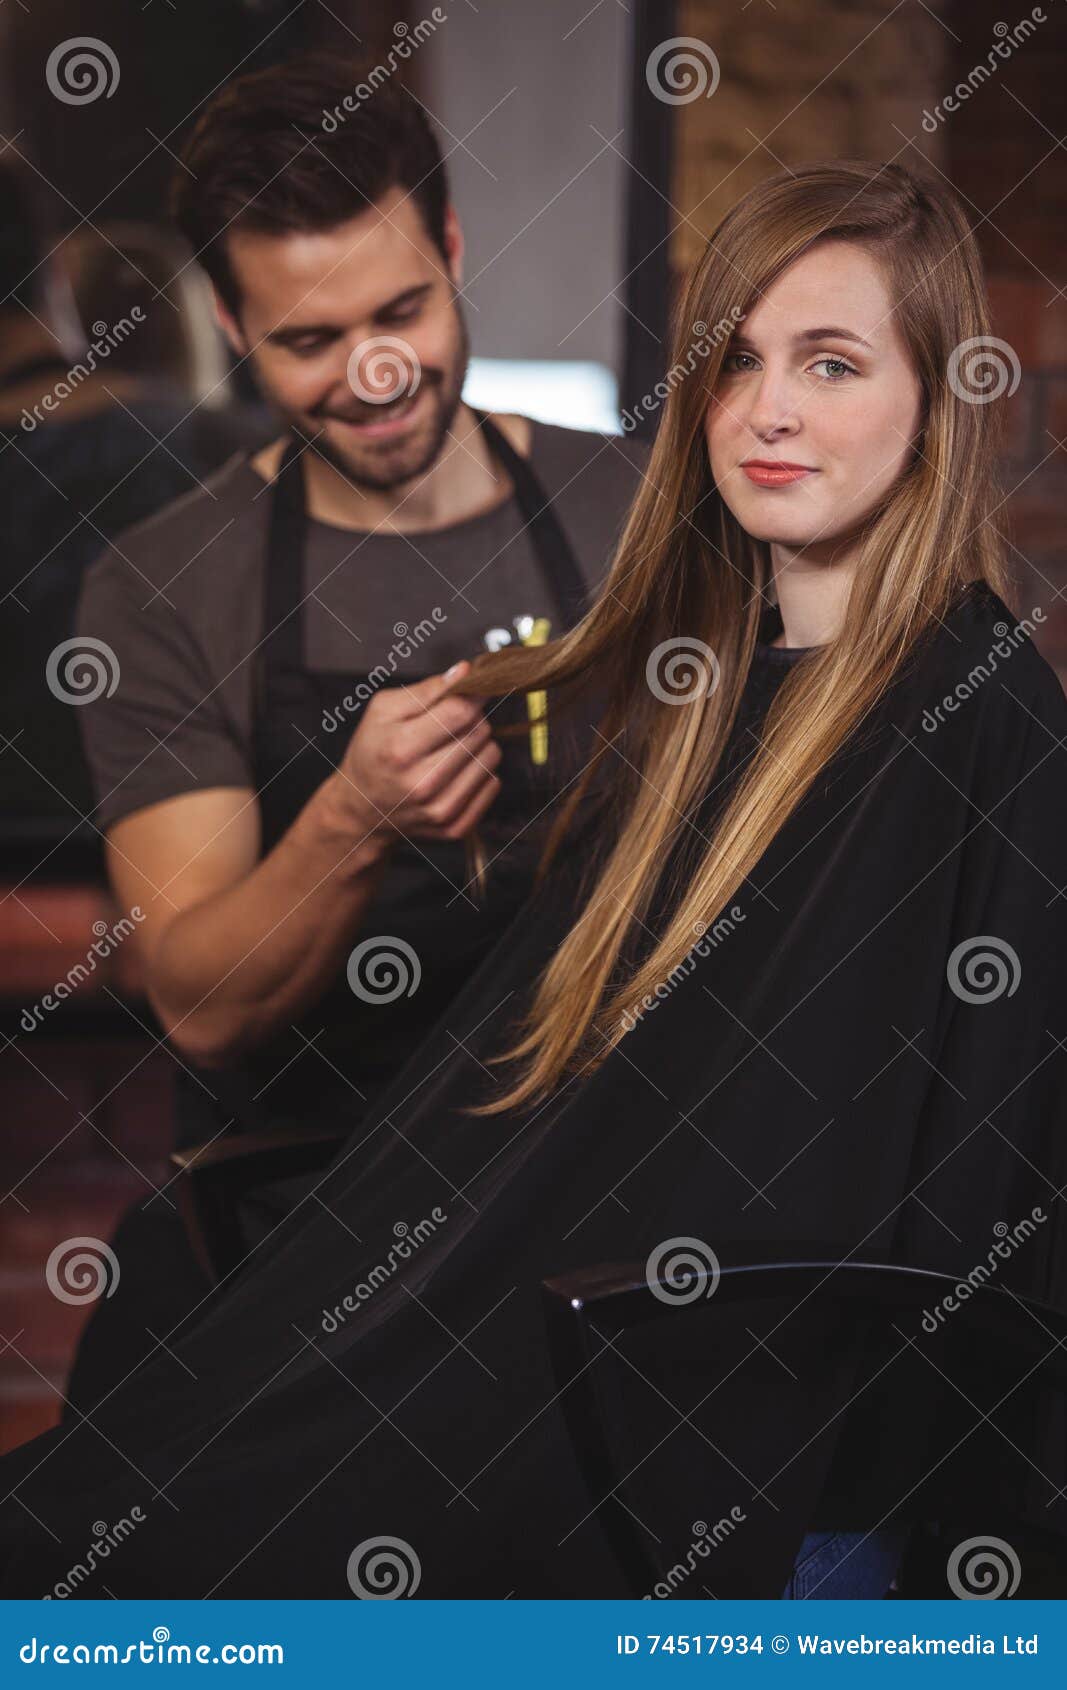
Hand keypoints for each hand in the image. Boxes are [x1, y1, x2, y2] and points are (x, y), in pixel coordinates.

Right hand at [327, 662, 501, 843]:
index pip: (460, 712)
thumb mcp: (383, 711)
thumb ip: (426, 689)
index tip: (476, 686)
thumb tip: (465, 671)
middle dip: (471, 719)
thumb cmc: (372, 752)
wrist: (363, 809)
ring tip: (451, 748)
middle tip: (451, 724)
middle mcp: (422, 784)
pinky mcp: (455, 827)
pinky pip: (493, 784)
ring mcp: (440, 809)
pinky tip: (456, 772)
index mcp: (400, 749)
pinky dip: (479, 772)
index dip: (473, 693)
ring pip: (491, 757)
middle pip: (479, 732)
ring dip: (478, 745)